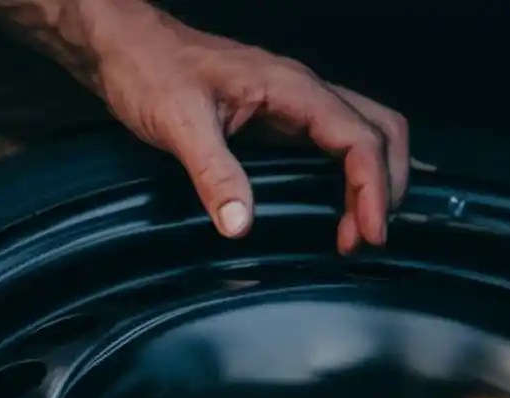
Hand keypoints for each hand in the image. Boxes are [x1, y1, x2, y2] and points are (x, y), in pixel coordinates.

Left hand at [0, 0, 408, 252]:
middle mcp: (300, 91)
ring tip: (357, 229)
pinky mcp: (272, 116)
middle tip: (368, 239)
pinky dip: (347, 172)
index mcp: (291, 88)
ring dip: (372, 178)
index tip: (366, 235)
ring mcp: (289, 102)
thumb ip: (213, 173)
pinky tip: (337, 201)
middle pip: (379, 130)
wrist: (122, 47)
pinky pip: (329, 141)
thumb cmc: (148, 70)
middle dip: (387, 184)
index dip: (372, 189)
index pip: (359, 138)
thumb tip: (240, 225)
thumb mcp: (178, 124)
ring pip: (361, 132)